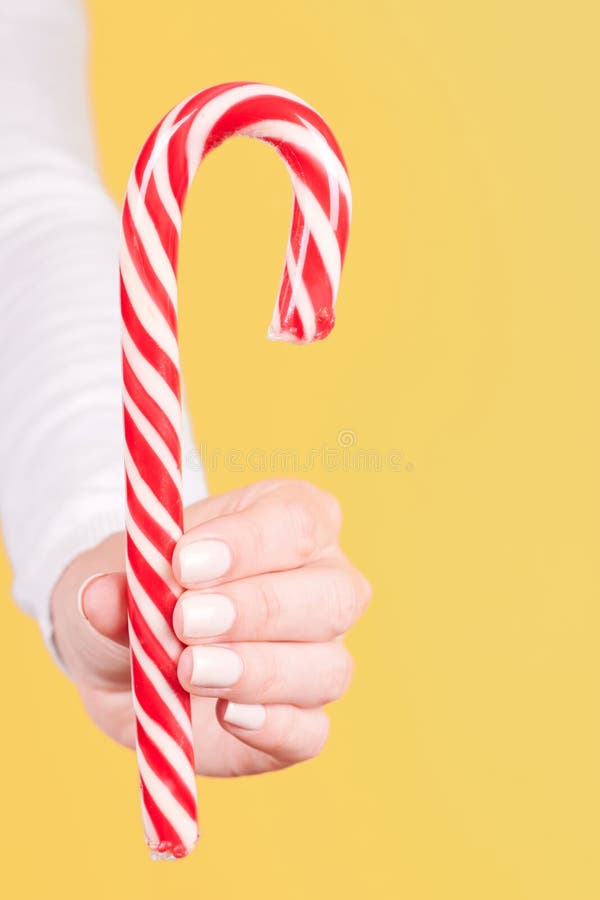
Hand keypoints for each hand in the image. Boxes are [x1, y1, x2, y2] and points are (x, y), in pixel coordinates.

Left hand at [51, 479, 370, 775]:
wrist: (122, 656)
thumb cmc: (139, 589)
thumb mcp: (112, 571)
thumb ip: (115, 581)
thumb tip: (101, 596)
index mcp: (290, 519)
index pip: (298, 520)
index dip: (249, 542)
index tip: (184, 562)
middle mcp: (324, 584)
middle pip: (334, 593)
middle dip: (259, 608)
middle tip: (186, 621)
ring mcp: (322, 656)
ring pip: (328, 667)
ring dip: (259, 670)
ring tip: (190, 670)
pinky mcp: (303, 722)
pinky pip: (310, 732)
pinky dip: (271, 726)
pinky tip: (226, 714)